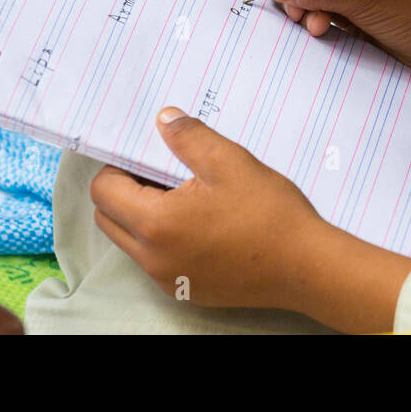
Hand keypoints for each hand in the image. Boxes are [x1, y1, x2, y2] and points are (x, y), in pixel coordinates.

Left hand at [90, 107, 410, 331]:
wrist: (306, 267)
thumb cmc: (269, 213)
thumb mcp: (229, 161)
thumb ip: (189, 137)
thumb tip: (164, 119)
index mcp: (156, 224)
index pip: (104, 192)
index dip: (117, 167)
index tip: (144, 154)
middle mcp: (154, 259)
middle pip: (109, 220)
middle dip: (123, 192)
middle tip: (159, 171)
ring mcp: (169, 280)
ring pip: (132, 243)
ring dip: (143, 216)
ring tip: (185, 195)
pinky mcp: (188, 292)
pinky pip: (157, 262)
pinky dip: (164, 240)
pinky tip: (202, 223)